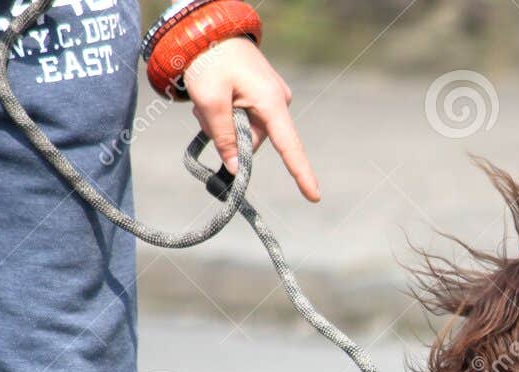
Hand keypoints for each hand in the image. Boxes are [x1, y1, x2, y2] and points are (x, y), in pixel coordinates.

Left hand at [182, 37, 320, 201]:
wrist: (207, 28)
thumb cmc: (208, 60)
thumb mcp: (209, 100)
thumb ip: (223, 137)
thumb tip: (236, 169)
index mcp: (271, 102)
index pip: (289, 146)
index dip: (301, 173)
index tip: (314, 197)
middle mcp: (278, 101)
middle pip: (254, 140)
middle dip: (229, 135)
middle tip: (204, 112)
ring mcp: (272, 96)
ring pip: (247, 129)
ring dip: (224, 123)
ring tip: (208, 99)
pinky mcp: (263, 93)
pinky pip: (246, 116)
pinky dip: (228, 113)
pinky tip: (217, 94)